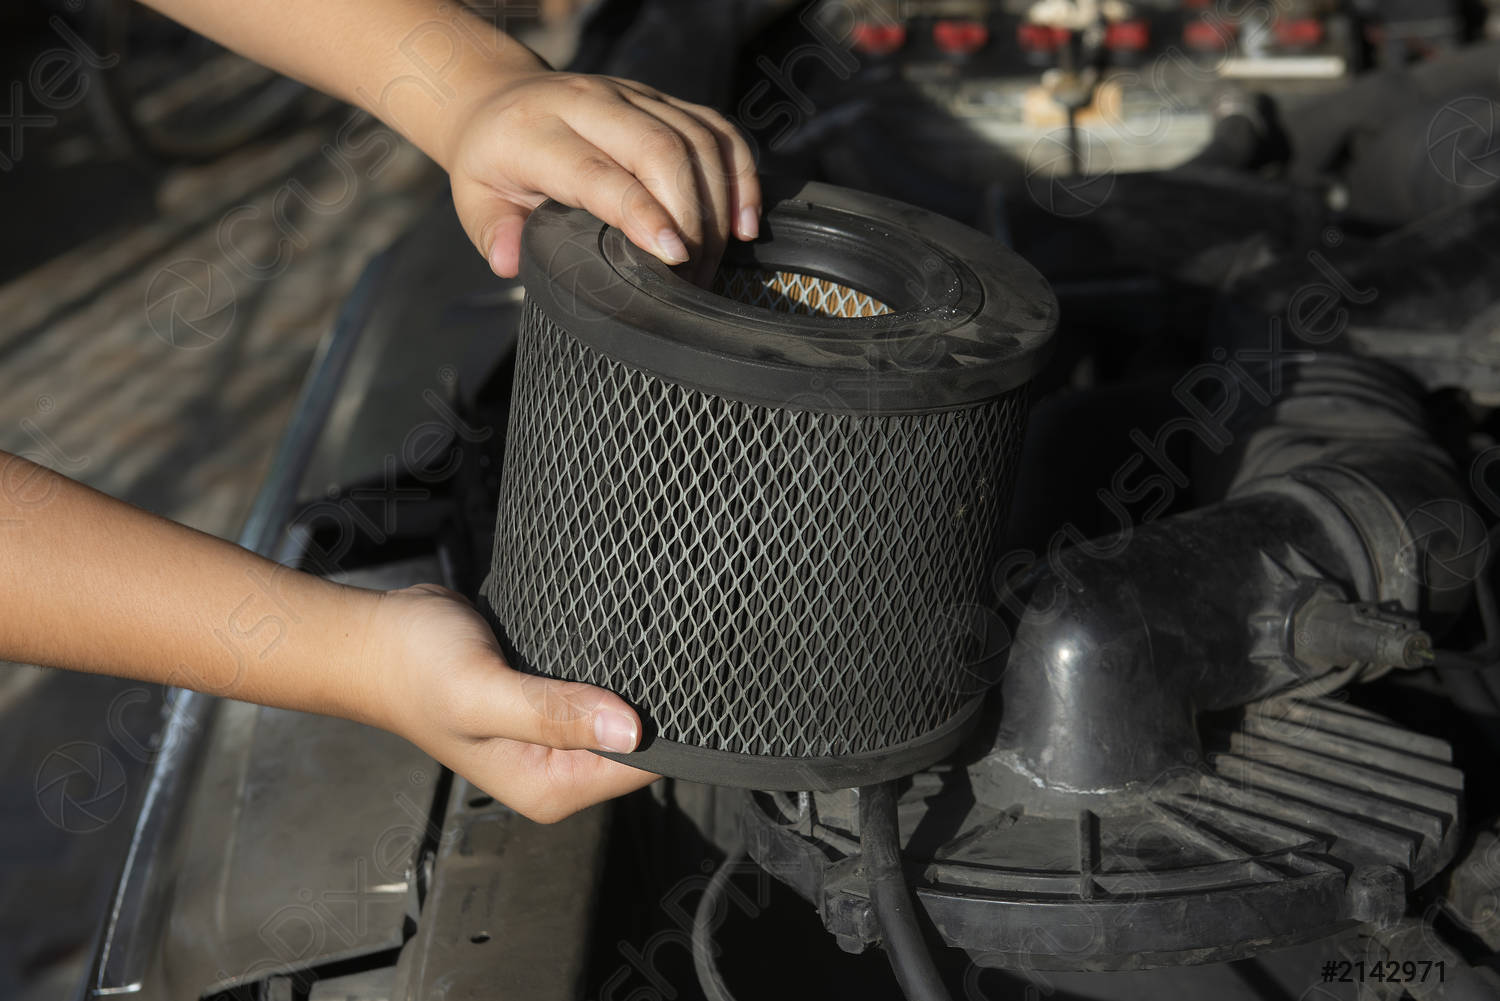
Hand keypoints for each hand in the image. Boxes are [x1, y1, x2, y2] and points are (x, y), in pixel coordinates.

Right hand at [369, 583, 656, 822]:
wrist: (378, 640)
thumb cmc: (416, 669)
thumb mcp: (483, 693)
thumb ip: (553, 714)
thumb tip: (629, 731)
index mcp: (546, 785)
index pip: (639, 768)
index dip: (658, 727)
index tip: (666, 683)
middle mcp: (554, 769)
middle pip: (636, 744)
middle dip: (645, 704)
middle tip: (650, 653)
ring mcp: (552, 738)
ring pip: (618, 715)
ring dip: (626, 684)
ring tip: (630, 643)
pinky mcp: (548, 704)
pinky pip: (596, 693)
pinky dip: (605, 671)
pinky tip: (608, 646)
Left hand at [444, 70, 760, 285]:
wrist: (499, 100)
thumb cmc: (492, 162)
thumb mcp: (473, 200)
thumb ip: (493, 233)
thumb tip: (511, 262)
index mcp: (537, 131)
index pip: (602, 172)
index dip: (644, 214)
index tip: (674, 257)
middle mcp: (589, 103)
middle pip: (662, 149)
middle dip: (691, 216)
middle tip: (694, 273)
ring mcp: (631, 95)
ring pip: (696, 138)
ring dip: (718, 203)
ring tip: (714, 259)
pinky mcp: (661, 98)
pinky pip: (716, 127)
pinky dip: (739, 173)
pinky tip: (743, 220)